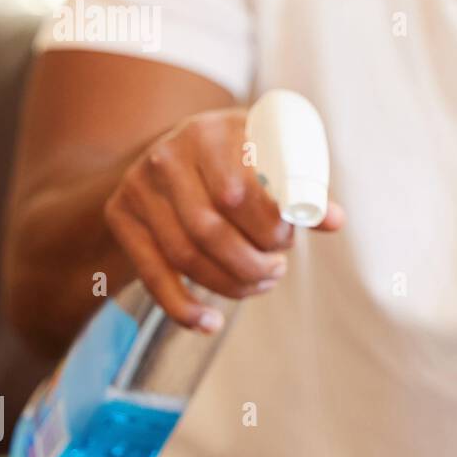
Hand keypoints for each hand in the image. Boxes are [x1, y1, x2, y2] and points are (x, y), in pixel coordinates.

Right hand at [103, 108, 342, 330]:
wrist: (182, 148)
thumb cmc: (244, 154)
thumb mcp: (273, 155)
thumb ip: (303, 186)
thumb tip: (335, 220)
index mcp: (211, 133)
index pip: (237, 193)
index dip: (268, 228)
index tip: (290, 240)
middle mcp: (166, 156)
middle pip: (208, 228)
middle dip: (251, 260)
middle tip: (278, 268)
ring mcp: (138, 187)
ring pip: (184, 254)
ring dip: (229, 283)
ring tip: (262, 283)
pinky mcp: (121, 216)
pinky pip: (151, 273)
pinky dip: (182, 306)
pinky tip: (210, 323)